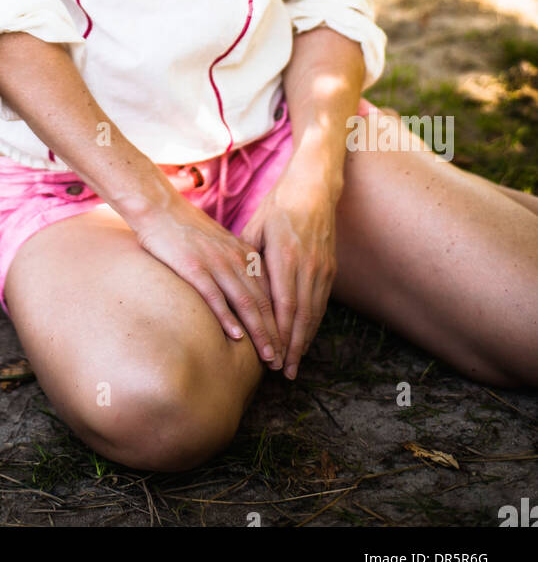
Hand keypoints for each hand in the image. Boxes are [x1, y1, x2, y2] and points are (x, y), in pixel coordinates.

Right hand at [131, 194, 284, 367]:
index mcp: (244, 254)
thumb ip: (234, 265)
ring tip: (268, 356)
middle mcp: (235, 259)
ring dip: (258, 333)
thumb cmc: (186, 229)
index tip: (287, 346)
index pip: (270, 293)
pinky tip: (235, 336)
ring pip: (245, 302)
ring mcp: (215, 263)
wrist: (159, 207)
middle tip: (281, 361)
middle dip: (275, 335)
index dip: (281, 322)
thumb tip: (244, 293)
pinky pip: (215, 296)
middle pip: (262, 302)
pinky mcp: (193, 267)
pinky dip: (227, 317)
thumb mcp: (219, 244)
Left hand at [238, 173, 338, 380]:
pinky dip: (313, 324)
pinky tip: (304, 339)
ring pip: (314, 313)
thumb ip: (247, 258)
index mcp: (286, 257)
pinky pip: (321, 303)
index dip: (277, 335)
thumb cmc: (278, 206)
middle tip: (283, 373)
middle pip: (301, 317)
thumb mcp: (256, 227)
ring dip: (304, 341)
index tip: (270, 357)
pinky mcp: (329, 268)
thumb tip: (232, 284)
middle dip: (292, 348)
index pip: (282, 306)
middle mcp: (307, 267)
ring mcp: (322, 268)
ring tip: (294, 364)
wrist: (314, 187)